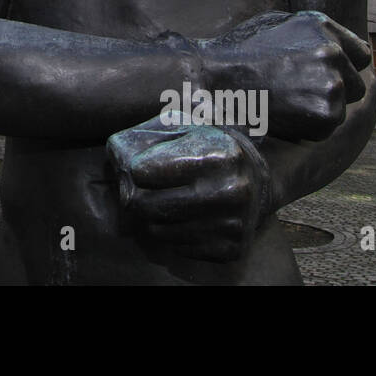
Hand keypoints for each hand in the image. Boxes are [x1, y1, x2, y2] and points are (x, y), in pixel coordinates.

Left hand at [107, 120, 266, 262]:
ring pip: (158, 230)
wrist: (259, 181)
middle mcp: (229, 191)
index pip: (143, 171)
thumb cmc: (210, 148)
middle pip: (146, 204)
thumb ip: (149, 134)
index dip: (136, 168)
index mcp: (218, 155)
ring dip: (152, 217)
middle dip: (135, 196)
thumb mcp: (185, 126)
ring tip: (164, 200)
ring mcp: (232, 223)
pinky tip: (183, 217)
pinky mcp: (230, 248)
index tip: (142, 167)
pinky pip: (177, 248)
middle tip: (140, 189)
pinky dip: (172, 234)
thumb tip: (116, 153)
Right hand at [201, 10, 370, 141]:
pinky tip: (282, 114)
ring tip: (286, 102)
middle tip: (299, 94)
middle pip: (356, 85)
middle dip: (334, 92)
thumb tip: (339, 46)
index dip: (344, 68)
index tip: (325, 77)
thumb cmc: (238, 53)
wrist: (213, 80)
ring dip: (320, 110)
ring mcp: (331, 82)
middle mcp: (332, 51)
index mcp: (321, 26)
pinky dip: (308, 127)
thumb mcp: (276, 25)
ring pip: (342, 108)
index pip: (361, 54)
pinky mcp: (326, 113)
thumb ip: (313, 33)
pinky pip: (328, 127)